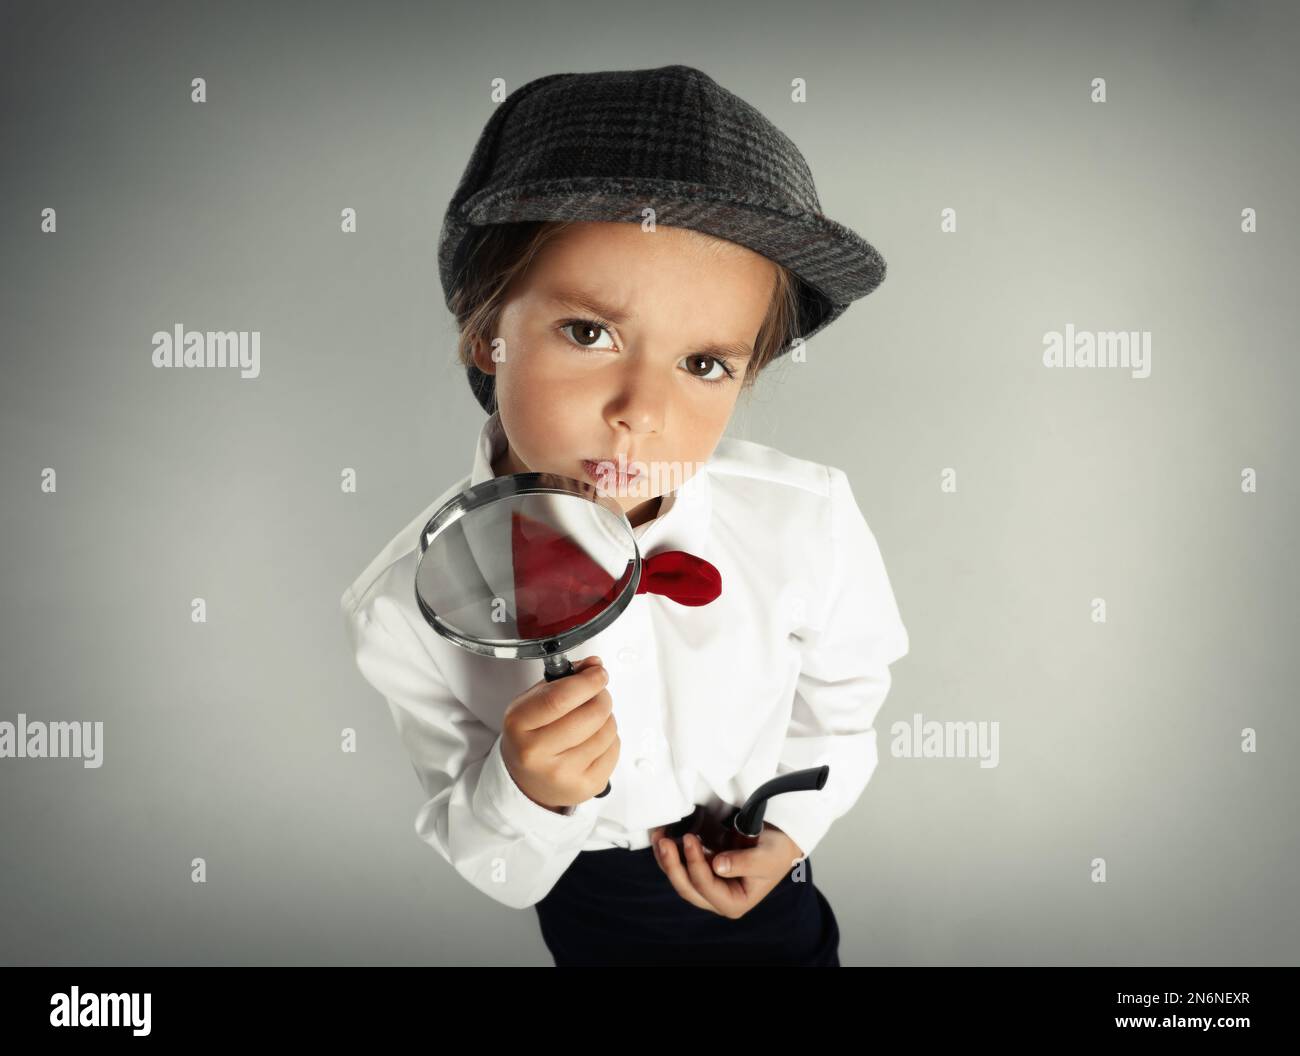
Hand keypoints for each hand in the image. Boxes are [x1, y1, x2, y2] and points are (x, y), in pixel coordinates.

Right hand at [500, 655, 619, 810]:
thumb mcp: (533, 702)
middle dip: (601, 697)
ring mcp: (563, 773)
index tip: (598, 672)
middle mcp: (537, 753)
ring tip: (590, 721)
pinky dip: (609, 739)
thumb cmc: (532, 736)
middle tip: (597, 694)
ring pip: (607, 730)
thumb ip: (563, 680)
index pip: (560, 698)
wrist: (528, 782)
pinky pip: (615, 749)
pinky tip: (592, 741)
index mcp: (519, 725)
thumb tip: (595, 665)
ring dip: (606, 717)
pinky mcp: (587, 786)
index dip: (587, 681)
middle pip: (591, 714)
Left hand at [646, 821, 805, 919]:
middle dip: (673, 865)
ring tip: (659, 837)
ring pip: (680, 878)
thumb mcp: (765, 857)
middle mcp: (717, 899)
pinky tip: (663, 837)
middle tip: (664, 841)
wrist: (778, 843)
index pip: (707, 887)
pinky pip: (681, 866)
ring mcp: (707, 887)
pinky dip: (671, 853)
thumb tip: (718, 866)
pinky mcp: (702, 872)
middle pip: (688, 888)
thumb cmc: (776, 852)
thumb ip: (744, 862)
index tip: (690, 839)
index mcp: (734, 903)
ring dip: (666, 859)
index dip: (695, 864)